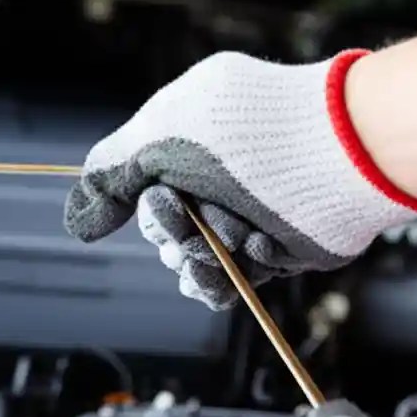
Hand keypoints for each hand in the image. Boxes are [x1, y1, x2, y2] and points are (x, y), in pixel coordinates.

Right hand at [64, 50, 416, 309]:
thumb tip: (77, 220)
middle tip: (198, 215)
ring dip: (204, 256)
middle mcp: (216, 177)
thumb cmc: (252, 133)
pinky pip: (228, 284)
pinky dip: (229, 278)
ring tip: (233, 234)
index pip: (141, 188)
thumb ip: (109, 173)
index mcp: (191, 139)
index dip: (145, 203)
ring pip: (191, 263)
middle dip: (175, 233)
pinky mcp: (273, 251)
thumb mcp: (160, 132)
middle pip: (164, 232)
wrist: (340, 160)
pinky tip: (246, 255)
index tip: (162, 196)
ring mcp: (246, 215)